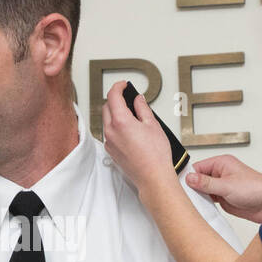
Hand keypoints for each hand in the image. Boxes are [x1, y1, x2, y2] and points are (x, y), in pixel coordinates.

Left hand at [100, 81, 177, 195]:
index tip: (123, 85)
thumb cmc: (155, 155)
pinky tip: (128, 128)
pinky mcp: (111, 151)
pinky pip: (109, 133)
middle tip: (127, 97)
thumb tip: (138, 100)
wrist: (152, 177)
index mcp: (120, 121)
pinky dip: (115, 126)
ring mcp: (109, 142)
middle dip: (115, 99)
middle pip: (106, 107)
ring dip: (115, 113)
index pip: (112, 96)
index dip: (118, 87)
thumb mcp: (152, 124)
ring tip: (130, 113)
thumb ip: (142, 108)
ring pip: (106, 120)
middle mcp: (110, 131)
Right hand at [184, 155, 261, 223]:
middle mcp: (220, 174)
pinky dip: (205, 204)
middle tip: (186, 197)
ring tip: (194, 204)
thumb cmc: (257, 189)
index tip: (182, 187)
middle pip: (198, 179)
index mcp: (221, 163)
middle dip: (192, 188)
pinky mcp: (224, 198)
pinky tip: (202, 208)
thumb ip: (206, 182)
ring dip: (199, 197)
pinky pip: (209, 200)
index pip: (197, 167)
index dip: (189, 177)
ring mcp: (221, 186)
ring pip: (202, 190)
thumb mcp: (227, 185)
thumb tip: (189, 178)